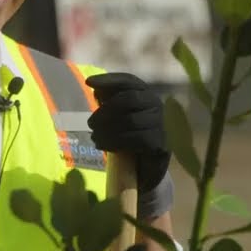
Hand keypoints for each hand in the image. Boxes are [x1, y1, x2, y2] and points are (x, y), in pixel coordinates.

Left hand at [85, 73, 169, 192]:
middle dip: (105, 110)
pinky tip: (104, 146)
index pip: (129, 81)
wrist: (143, 170)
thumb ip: (109, 102)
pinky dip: (116, 142)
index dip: (109, 80)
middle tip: (90, 123)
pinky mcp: (162, 143)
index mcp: (145, 94)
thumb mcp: (117, 118)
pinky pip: (137, 138)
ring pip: (131, 120)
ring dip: (107, 130)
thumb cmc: (128, 139)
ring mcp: (162, 124)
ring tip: (95, 138)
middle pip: (129, 98)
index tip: (89, 83)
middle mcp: (157, 105)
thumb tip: (95, 87)